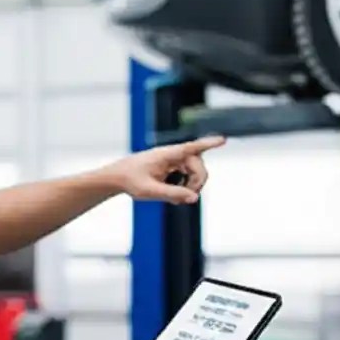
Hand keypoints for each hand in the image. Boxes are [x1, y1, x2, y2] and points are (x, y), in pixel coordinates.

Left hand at [106, 135, 226, 204]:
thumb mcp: (150, 191)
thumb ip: (172, 195)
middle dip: (197, 182)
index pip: (191, 148)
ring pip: (194, 171)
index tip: (223, 140)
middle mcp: (172, 155)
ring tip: (176, 199)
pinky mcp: (171, 167)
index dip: (208, 144)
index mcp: (166, 155)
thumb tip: (194, 198)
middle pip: (198, 165)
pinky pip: (187, 175)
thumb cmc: (130, 181)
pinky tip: (175, 197)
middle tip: (188, 198)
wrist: (117, 177)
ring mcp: (172, 160)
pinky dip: (185, 186)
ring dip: (191, 186)